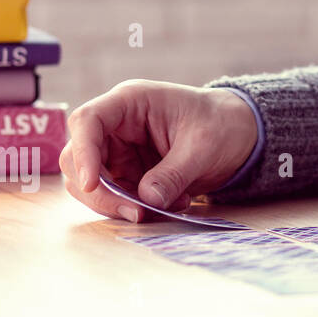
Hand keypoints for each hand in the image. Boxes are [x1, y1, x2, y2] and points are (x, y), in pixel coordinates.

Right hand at [59, 79, 257, 222]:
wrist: (238, 135)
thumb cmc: (221, 124)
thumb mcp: (203, 145)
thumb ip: (175, 172)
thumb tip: (147, 199)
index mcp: (131, 102)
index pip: (88, 120)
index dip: (83, 152)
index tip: (91, 184)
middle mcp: (116, 126)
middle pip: (79, 159)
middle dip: (102, 192)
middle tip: (138, 214)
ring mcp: (118, 151)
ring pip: (92, 185)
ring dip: (122, 204)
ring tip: (170, 206)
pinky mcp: (127, 173)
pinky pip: (116, 196)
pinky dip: (138, 207)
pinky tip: (174, 204)